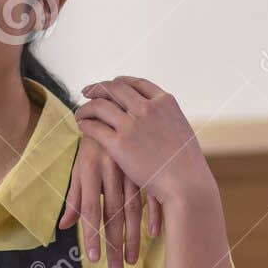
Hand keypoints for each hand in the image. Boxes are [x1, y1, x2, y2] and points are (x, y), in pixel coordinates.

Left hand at [59, 122, 161, 267]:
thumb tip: (63, 227)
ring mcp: (130, 169)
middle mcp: (110, 171)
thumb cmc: (91, 148)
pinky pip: (151, 194)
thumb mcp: (79, 169)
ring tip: (131, 260)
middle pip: (112, 214)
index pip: (90, 210)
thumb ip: (74, 198)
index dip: (92, 236)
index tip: (94, 259)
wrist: (114, 111)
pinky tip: (155, 234)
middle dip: (114, 244)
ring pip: (133, 208)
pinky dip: (154, 214)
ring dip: (133, 236)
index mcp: (90, 171)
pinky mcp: (146, 166)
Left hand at [72, 77, 212, 208]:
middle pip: (115, 88)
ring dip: (86, 107)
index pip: (136, 83)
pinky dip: (85, 124)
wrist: (187, 185)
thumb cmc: (187, 165)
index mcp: (165, 102)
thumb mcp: (181, 130)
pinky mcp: (119, 144)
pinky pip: (94, 127)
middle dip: (98, 88)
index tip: (109, 86)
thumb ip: (165, 119)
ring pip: (99, 105)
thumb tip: (156, 117)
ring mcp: (133, 125)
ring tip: (80, 113)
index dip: (119, 82)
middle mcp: (148, 108)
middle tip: (86, 92)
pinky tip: (82, 126)